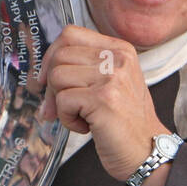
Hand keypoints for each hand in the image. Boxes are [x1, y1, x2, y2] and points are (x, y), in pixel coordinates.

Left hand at [37, 25, 171, 185]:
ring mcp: (112, 77)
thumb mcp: (109, 83)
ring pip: (57, 77)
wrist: (147, 151)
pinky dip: (67, 119)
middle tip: (62, 108)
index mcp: (119, 49)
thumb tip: (39, 74)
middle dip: (51, 86)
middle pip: (60, 56)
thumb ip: (82, 69)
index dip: (51, 56)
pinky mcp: (104, 99)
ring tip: (82, 116)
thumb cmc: (123, 121)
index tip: (48, 79)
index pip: (70, 34)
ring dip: (60, 104)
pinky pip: (63, 100)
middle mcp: (118, 58)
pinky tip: (86, 127)